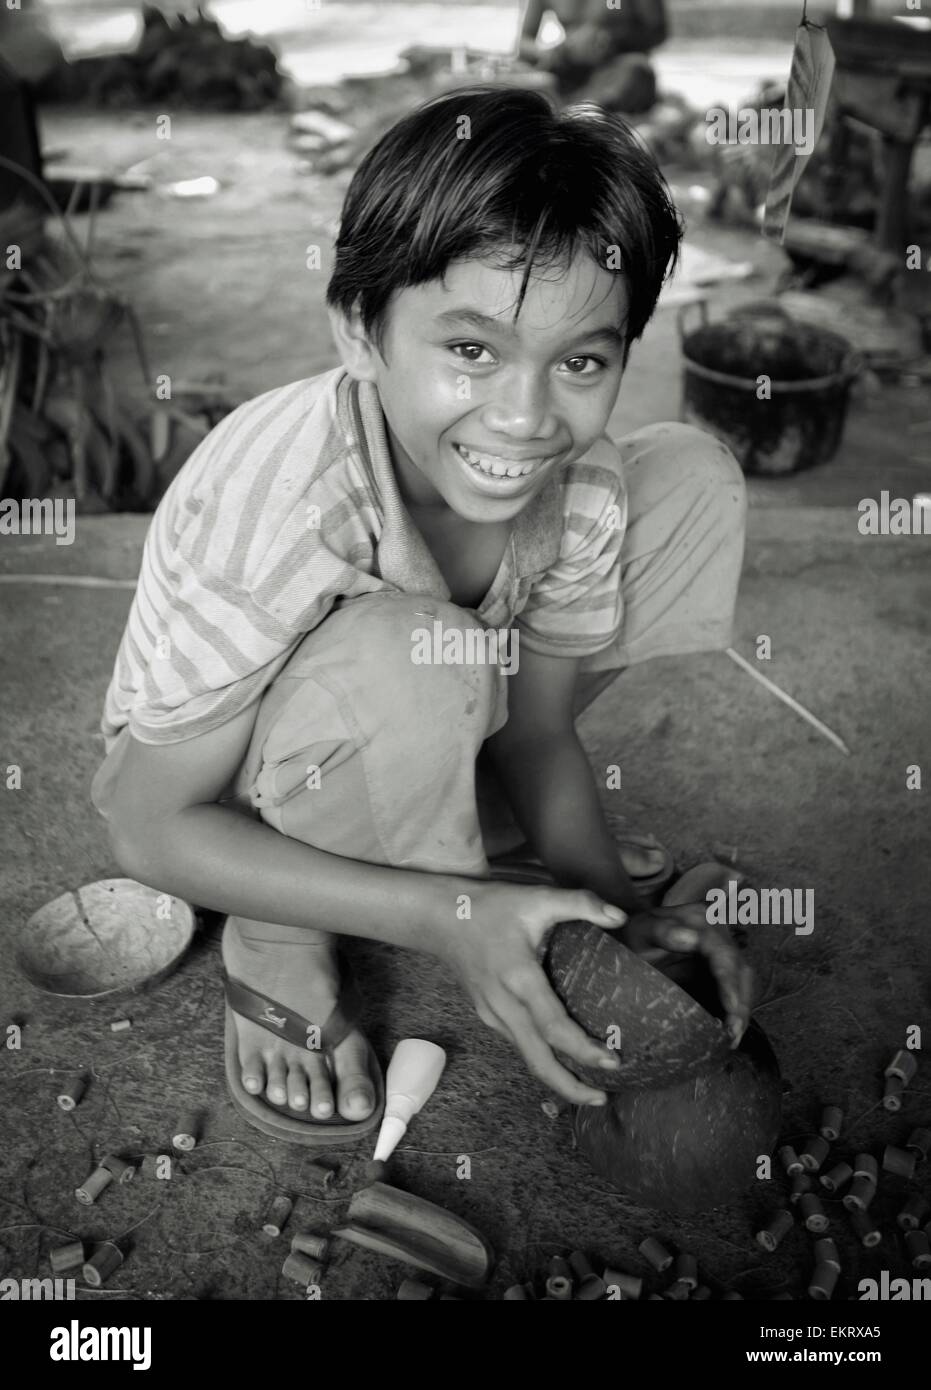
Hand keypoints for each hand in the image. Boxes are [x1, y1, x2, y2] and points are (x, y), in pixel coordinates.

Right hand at [435, 881, 627, 1104]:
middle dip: (570, 1087)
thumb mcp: (536, 897)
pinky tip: (562, 1057)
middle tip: (604, 1097)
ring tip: (591, 1084)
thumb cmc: (489, 907)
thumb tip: (621, 916)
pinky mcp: (488, 1015)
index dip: (583, 1050)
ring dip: (557, 1076)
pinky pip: (518, 1044)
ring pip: (527, 1056)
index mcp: (518, 978)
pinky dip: (542, 1058)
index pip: (554, 1026)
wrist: (439, 917)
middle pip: (538, 1060)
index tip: (613, 1061)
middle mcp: (503, 1005)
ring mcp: (492, 1014)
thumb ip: (581, 903)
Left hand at [619, 903, 753, 1046]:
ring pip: (743, 981)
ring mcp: (721, 949)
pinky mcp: (720, 967)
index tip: (731, 1009)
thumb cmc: (632, 936)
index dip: (730, 983)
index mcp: (701, 919)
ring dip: (741, 1010)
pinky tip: (729, 1031)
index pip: (724, 954)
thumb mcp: (640, 931)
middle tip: (733, 1034)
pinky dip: (734, 1009)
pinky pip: (734, 988)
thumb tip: (692, 938)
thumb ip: (662, 931)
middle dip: (740, 1003)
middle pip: (740, 969)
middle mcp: (717, 932)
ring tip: (732, 1038)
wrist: (630, 941)